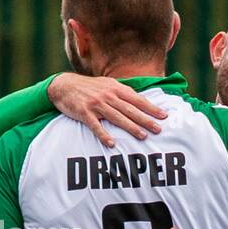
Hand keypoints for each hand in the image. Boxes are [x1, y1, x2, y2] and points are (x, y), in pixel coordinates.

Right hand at [48, 73, 166, 147]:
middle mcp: (108, 96)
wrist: (64, 86)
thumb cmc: (88, 87)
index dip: (151, 108)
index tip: (163, 116)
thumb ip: (122, 92)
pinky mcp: (84, 113)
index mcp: (115, 88)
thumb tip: (139, 100)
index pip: (137, 99)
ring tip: (142, 136)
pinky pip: (95, 126)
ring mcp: (96, 104)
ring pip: (117, 117)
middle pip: (130, 109)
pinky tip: (111, 143)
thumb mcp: (107, 85)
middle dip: (145, 119)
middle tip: (158, 129)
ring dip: (130, 127)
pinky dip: (103, 135)